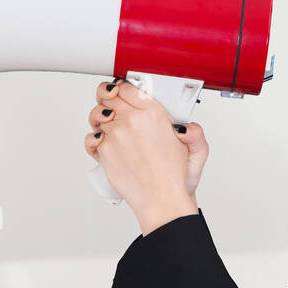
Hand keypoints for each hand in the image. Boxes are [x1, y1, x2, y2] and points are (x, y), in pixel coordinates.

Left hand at [83, 78, 204, 231]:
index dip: (121, 88)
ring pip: (96, 115)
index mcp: (154, 114)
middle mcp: (132, 120)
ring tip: (107, 127)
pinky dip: (94, 140)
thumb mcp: (196, 150)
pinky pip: (91, 137)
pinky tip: (103, 143)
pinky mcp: (104, 150)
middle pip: (107, 96)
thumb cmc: (173, 178)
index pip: (127, 87)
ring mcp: (116, 134)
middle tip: (110, 106)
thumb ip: (195, 132)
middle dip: (107, 99)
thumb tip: (185, 126)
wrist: (161, 200)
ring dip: (99, 119)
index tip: (120, 91)